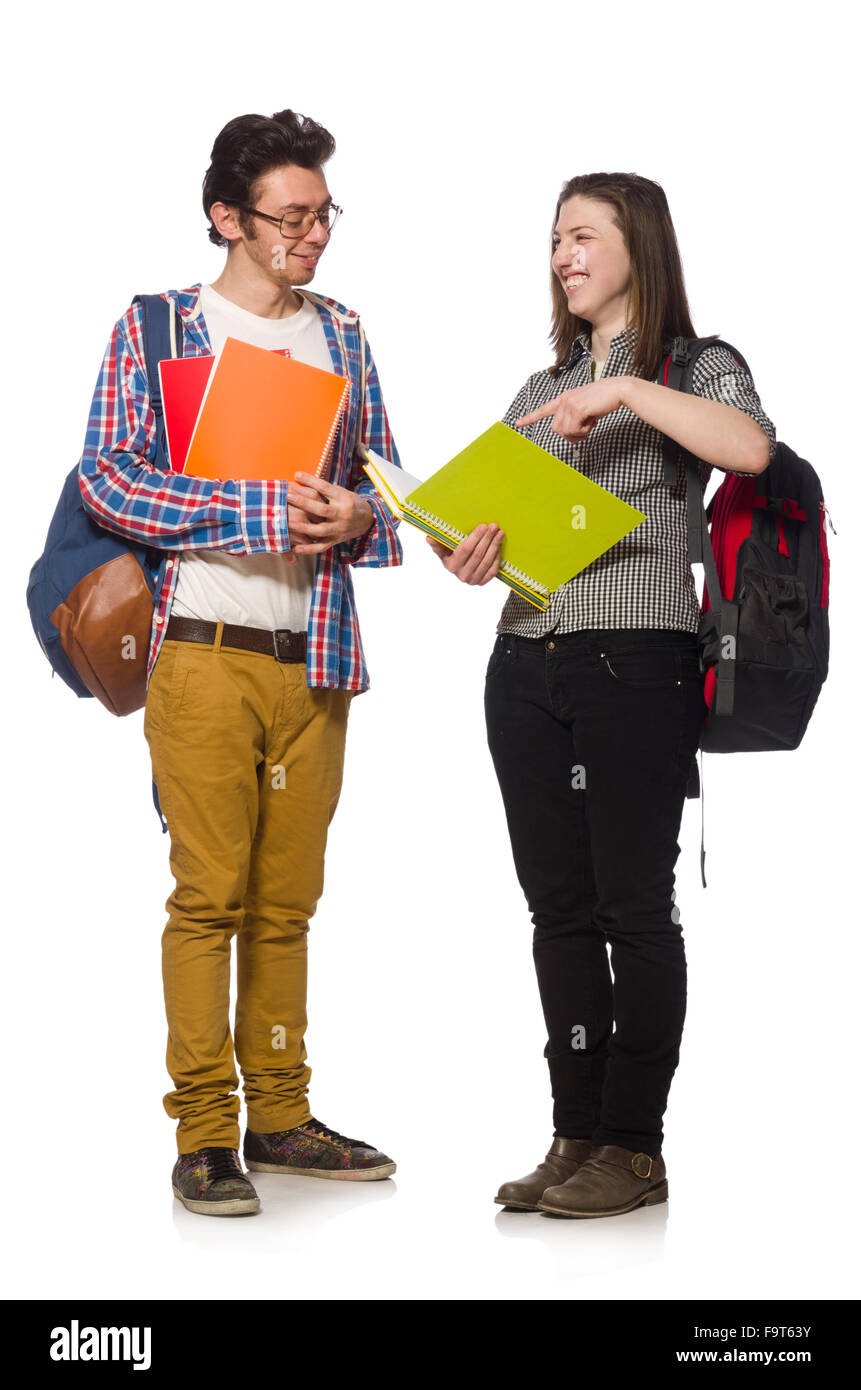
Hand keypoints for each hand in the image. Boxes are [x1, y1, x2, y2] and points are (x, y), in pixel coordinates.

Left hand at [286, 472, 374, 553]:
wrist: (367, 520)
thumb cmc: (350, 502)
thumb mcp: (341, 492)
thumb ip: (324, 489)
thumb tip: (301, 478)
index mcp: (344, 499)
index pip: (325, 488)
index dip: (311, 481)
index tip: (297, 475)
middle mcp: (342, 514)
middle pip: (322, 509)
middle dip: (303, 502)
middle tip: (287, 496)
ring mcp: (339, 529)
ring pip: (320, 530)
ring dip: (304, 527)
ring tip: (288, 523)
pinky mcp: (336, 540)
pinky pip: (322, 546)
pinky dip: (309, 549)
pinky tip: (296, 548)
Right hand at [426, 523, 503, 585]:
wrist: (460, 571)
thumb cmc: (451, 556)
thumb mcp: (442, 550)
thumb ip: (437, 544)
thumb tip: (429, 538)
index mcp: (452, 566)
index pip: (465, 549)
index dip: (475, 537)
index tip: (483, 526)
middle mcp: (463, 575)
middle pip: (478, 554)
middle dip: (487, 538)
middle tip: (494, 526)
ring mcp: (473, 580)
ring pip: (487, 561)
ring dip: (495, 545)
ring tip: (499, 533)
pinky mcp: (483, 582)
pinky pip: (493, 569)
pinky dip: (497, 556)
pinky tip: (499, 545)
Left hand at [515, 377, 629, 442]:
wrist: (617, 390)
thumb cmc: (604, 400)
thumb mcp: (585, 408)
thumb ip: (573, 417)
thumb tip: (569, 433)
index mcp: (564, 398)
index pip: (544, 409)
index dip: (531, 418)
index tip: (518, 424)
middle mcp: (563, 400)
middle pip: (556, 429)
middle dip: (570, 435)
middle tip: (584, 430)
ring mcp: (569, 403)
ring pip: (565, 432)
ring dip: (579, 433)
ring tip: (590, 423)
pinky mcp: (577, 408)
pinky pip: (575, 430)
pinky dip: (585, 431)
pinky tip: (593, 420)